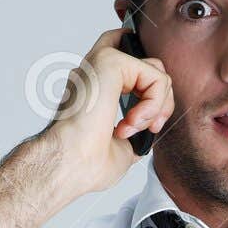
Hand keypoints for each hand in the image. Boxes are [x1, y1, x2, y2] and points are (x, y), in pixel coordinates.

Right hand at [46, 26, 173, 193]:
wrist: (67, 166)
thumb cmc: (82, 164)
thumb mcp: (122, 148)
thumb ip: (137, 129)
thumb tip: (150, 128)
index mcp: (94, 88)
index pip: (128, 64)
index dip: (149, 83)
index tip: (146, 122)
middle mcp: (95, 72)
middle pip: (148, 65)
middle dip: (160, 99)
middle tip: (149, 128)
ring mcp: (100, 63)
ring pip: (155, 68)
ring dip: (157, 104)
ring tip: (135, 127)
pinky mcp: (110, 61)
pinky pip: (155, 75)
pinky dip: (153, 104)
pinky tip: (133, 122)